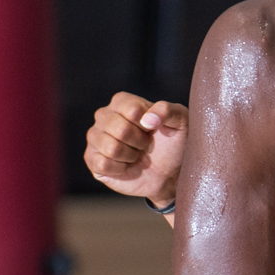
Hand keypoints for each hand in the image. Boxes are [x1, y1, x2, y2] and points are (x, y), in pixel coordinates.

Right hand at [85, 93, 187, 208]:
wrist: (169, 173)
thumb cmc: (173, 143)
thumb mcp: (181, 121)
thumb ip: (167, 111)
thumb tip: (146, 119)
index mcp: (122, 102)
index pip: (131, 109)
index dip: (148, 124)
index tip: (153, 129)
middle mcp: (104, 116)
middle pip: (120, 129)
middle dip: (140, 142)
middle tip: (145, 145)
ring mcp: (95, 137)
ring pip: (111, 148)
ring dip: (130, 155)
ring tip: (135, 154)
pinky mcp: (92, 159)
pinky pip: (103, 163)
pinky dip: (120, 168)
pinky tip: (125, 166)